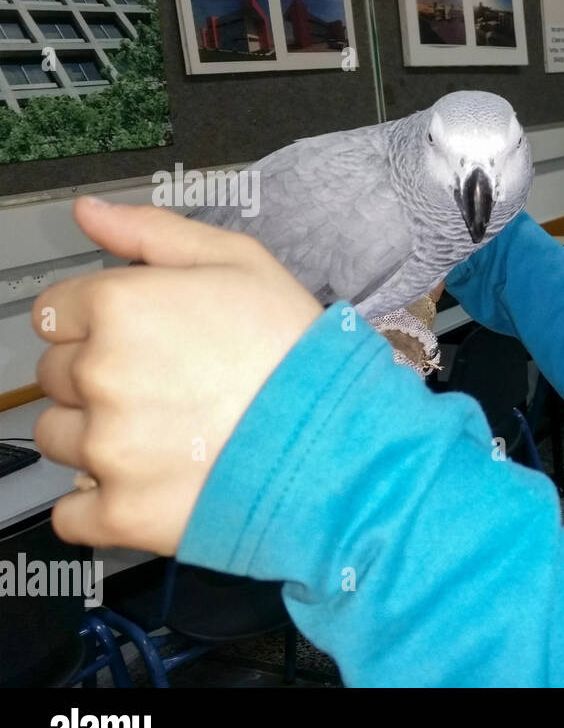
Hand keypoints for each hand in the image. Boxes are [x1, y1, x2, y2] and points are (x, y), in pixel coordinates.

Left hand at [31, 198, 323, 554]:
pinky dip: (98, 505)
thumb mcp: (243, 263)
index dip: (97, 324)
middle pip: (55, 376)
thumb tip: (89, 214)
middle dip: (99, 379)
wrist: (343, 446)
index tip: (141, 342)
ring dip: (97, 438)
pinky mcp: (119, 513)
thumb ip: (154, 232)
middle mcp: (100, 376)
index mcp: (120, 307)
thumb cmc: (299, 355)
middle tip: (167, 388)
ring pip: (61, 439)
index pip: (56, 314)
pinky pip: (71, 513)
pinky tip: (150, 486)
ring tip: (169, 437)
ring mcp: (105, 450)